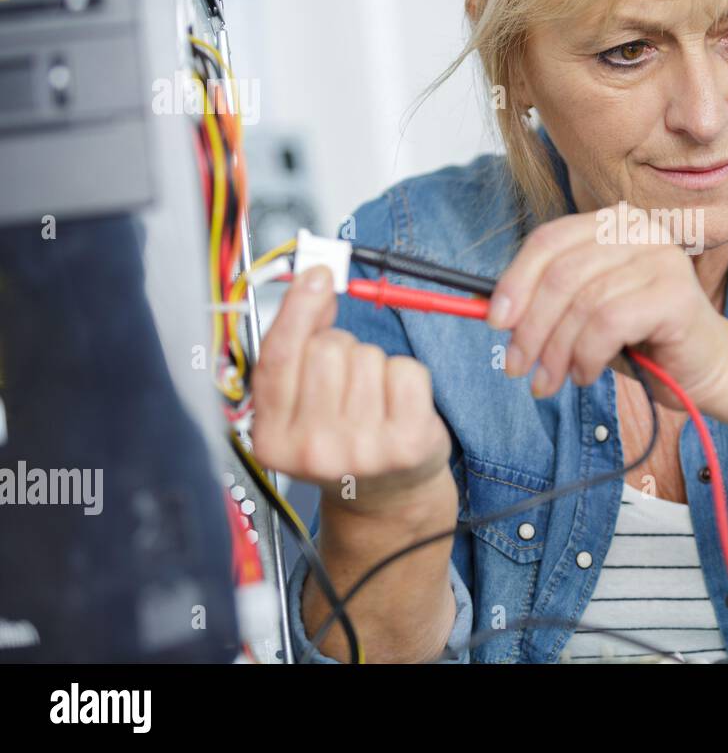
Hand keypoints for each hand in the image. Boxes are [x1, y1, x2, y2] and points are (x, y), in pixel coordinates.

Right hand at [250, 265, 453, 518]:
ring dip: (375, 367)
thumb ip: (298, 344)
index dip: (299, 308)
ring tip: (373, 403)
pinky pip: (408, 371)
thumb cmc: (341, 440)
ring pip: (370, 356)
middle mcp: (312, 450)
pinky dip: (408, 378)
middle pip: (329, 347)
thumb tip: (314, 283)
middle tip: (347, 385)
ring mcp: (361, 451)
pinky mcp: (407, 445)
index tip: (318, 275)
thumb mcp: (300, 403)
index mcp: (272, 438)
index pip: (279, 356)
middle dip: (342, 349)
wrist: (385, 499)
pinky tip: (399, 406)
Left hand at [486, 211, 727, 410]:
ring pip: (582, 302)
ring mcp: (661, 258)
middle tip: (517, 368)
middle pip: (561, 273)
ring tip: (552, 380)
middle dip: (531, 327)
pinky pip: (609, 323)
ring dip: (557, 351)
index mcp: (612, 224)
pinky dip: (587, 355)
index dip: (515, 281)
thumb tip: (484, 306)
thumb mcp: (582, 314)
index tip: (495, 323)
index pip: (549, 240)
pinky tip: (586, 374)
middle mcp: (638, 231)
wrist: (705, 368)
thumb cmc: (640, 339)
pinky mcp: (675, 293)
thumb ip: (543, 301)